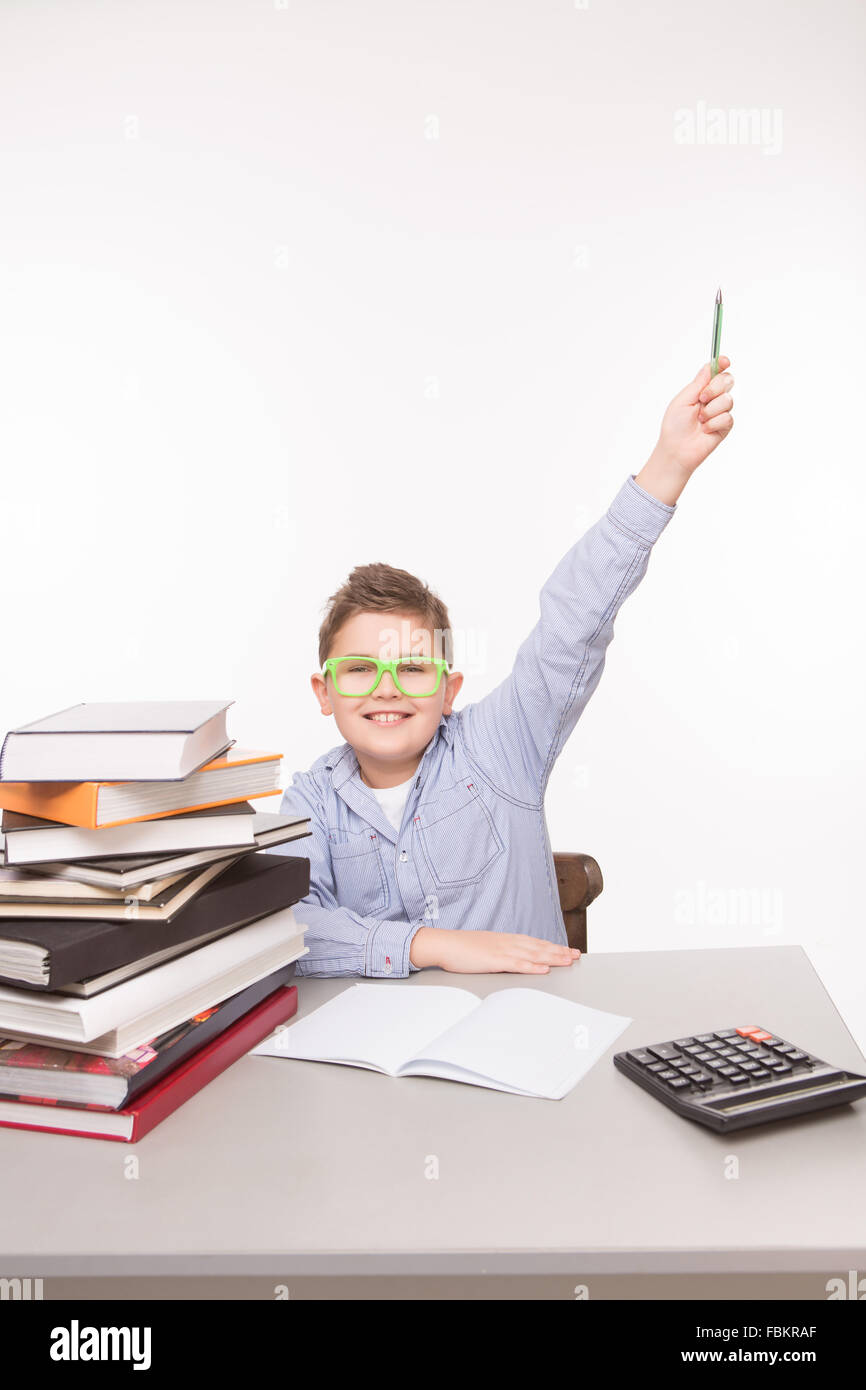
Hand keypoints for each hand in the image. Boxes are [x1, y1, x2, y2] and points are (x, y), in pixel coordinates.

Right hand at [410, 926, 580, 972]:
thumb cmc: (461, 948)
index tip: (567, 950)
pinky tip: (543, 969)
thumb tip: (510, 959)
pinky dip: (532, 966)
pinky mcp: (494, 960)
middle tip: (576, 955)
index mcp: (505, 939)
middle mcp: (507, 942)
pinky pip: (517, 964)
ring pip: (533, 953)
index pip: (534, 942)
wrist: (444, 944)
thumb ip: (499, 952)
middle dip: (559, 951)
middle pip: (538, 946)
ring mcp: (502, 950)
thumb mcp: (485, 948)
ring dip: (552, 957)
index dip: (552, 946)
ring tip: (568, 961)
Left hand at [635, 355, 734, 504]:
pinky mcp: (725, 425)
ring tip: (700, 421)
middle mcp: (713, 398)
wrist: (676, 449)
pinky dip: (713, 423)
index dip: (722, 364)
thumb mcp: (683, 399)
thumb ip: (699, 383)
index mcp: (701, 389)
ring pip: (728, 399)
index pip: (716, 372)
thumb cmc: (675, 426)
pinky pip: (727, 417)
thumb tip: (710, 365)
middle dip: (715, 388)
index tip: (724, 361)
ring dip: (711, 410)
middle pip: (727, 380)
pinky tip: (705, 430)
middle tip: (702, 399)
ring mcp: (720, 411)